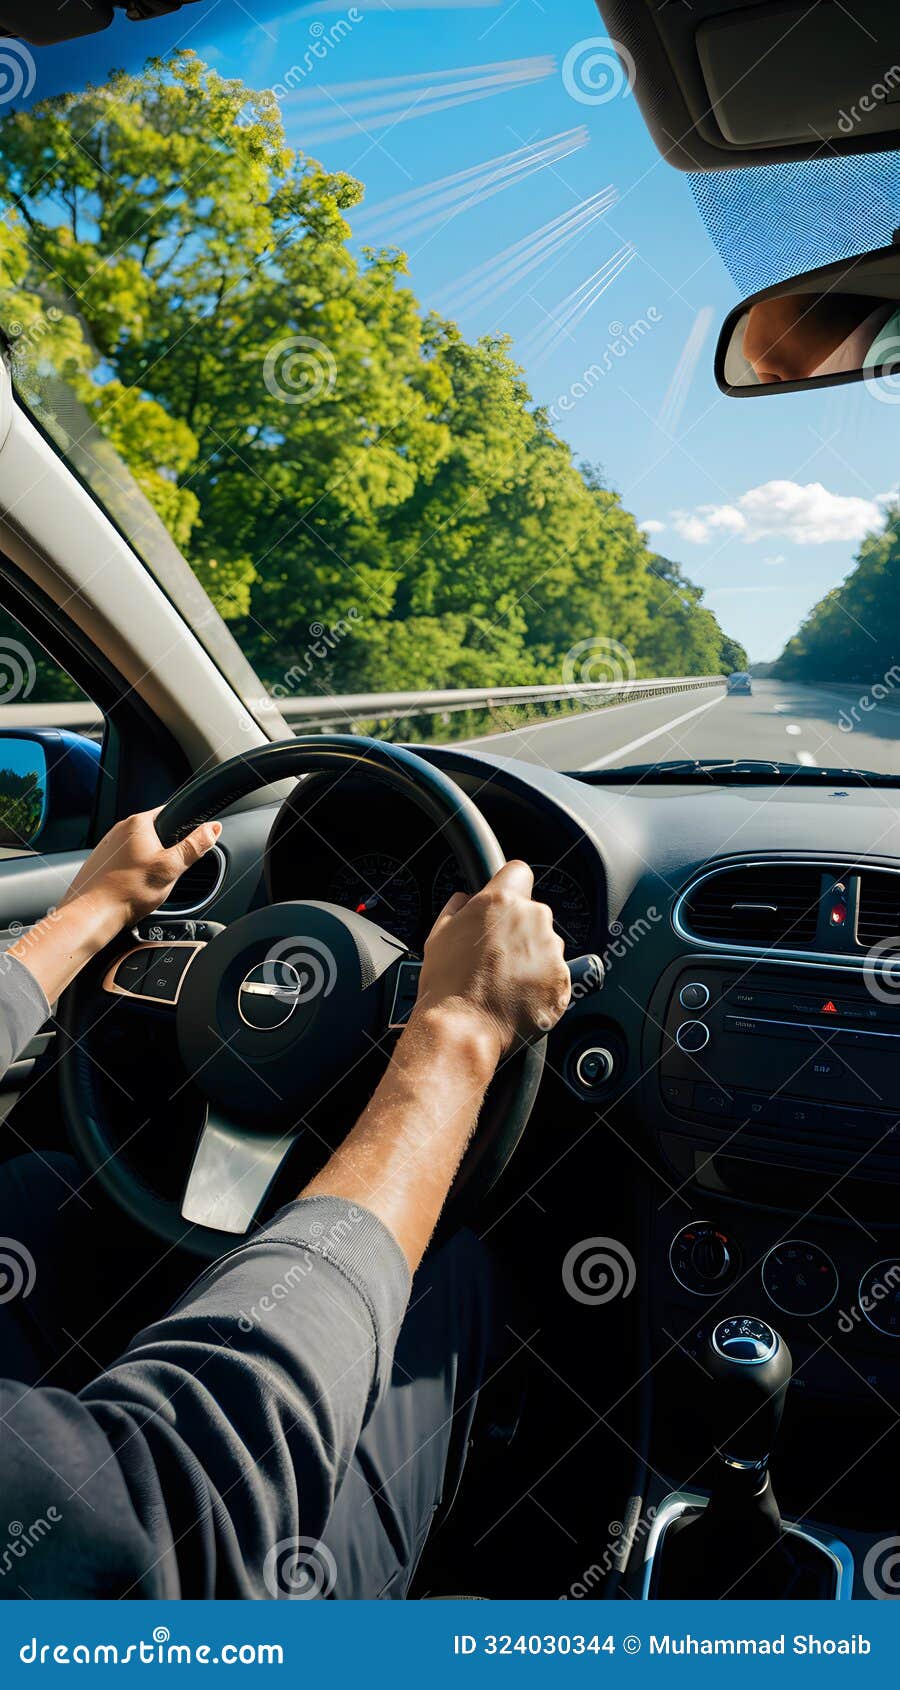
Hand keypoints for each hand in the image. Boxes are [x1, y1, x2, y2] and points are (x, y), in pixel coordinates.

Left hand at [60, 808, 221, 939]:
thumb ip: (194, 846)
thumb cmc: (128, 891)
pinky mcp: (101, 861)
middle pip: (155, 832)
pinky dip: (133, 872)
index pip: (170, 812)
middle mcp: (120, 829)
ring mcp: (108, 845)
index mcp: (138, 823)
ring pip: (140, 848)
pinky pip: (125, 861)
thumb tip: (213, 828)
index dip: (184, 827)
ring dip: (149, 862)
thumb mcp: (171, 868)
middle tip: (167, 872)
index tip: (188, 844)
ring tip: (147, 883)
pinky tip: (134, 887)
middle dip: (166, 850)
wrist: (93, 913)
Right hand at [413, 859, 569, 1062]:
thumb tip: (464, 900)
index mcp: (502, 901)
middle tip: (495, 954)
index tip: (504, 901)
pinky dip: (542, 983)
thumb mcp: (438, 935)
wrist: (463, 1027)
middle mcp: (533, 919)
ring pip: (546, 944)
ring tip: (505, 980)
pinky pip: (555, 974)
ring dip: (532, 957)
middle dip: (519, 929)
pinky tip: (517, 995)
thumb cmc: (448, 984)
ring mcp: (552, 950)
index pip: (518, 872)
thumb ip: (457, 909)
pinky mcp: (564, 980)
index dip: (509, 886)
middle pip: (533, 913)